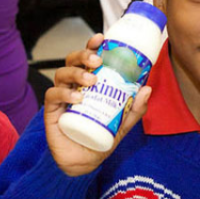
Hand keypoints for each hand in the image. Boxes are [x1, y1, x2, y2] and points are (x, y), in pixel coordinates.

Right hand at [44, 34, 151, 176]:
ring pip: (61, 73)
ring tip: (90, 80)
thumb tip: (147, 89)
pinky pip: (53, 95)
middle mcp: (73, 84)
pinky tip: (77, 99)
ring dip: (76, 73)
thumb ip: (135, 107)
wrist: (85, 162)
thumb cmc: (102, 136)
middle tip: (97, 61)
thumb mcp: (123, 122)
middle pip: (72, 60)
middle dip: (83, 55)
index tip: (101, 38)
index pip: (88, 58)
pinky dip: (64, 93)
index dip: (92, 45)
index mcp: (89, 81)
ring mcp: (61, 96)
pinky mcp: (52, 110)